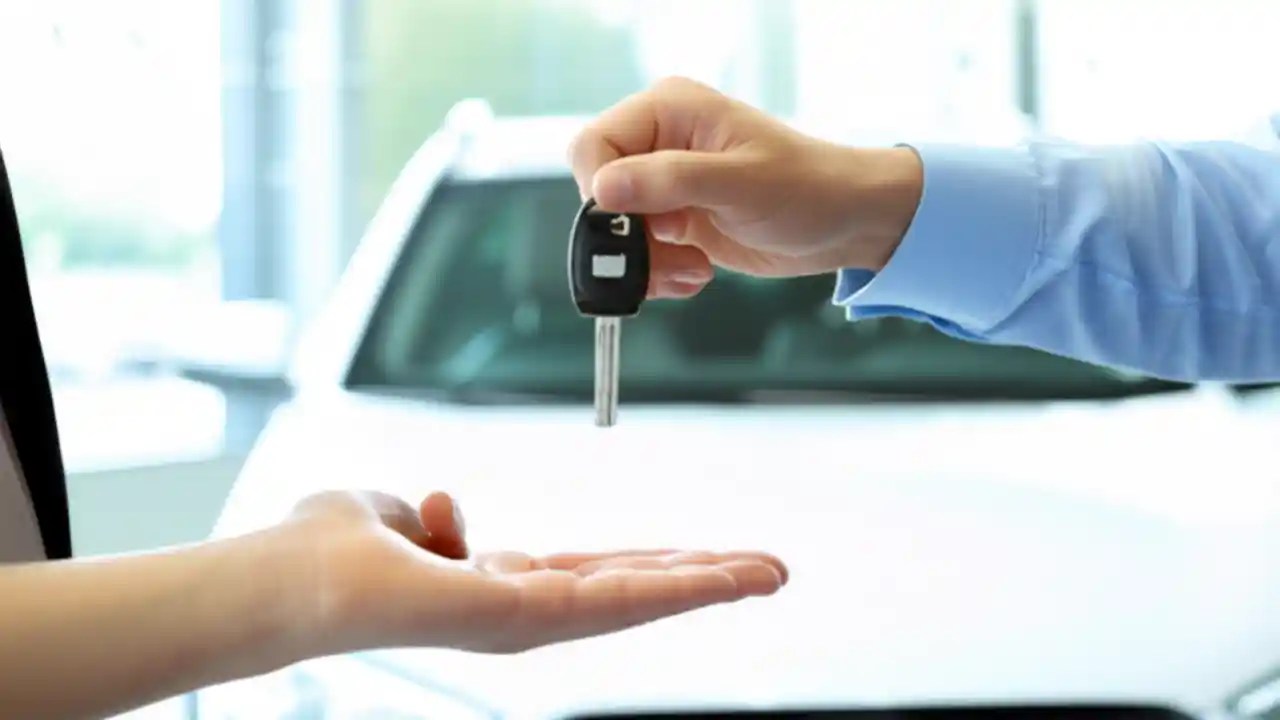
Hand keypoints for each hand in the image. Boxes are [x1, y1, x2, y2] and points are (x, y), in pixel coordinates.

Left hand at [278, 490, 786, 657]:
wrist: (285, 578)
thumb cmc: (324, 551)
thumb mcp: (395, 516)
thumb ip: (431, 516)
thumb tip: (445, 509)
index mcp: (500, 584)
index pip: (598, 574)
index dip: (656, 563)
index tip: (710, 555)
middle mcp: (523, 611)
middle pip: (632, 590)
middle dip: (703, 580)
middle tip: (770, 571)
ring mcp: (526, 622)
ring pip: (636, 600)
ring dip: (707, 584)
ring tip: (768, 573)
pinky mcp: (520, 618)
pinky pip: (611, 597)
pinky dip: (670, 587)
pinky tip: (718, 577)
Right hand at [568, 76, 923, 298]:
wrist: (844, 224)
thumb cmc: (806, 186)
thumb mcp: (738, 182)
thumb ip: (668, 181)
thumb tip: (604, 189)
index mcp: (669, 110)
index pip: (595, 145)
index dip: (599, 189)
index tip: (626, 223)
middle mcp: (660, 144)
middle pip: (598, 191)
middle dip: (626, 235)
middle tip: (664, 254)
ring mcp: (666, 186)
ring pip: (615, 231)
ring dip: (646, 262)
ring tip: (690, 268)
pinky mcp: (674, 223)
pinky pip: (639, 254)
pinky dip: (659, 273)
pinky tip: (696, 272)